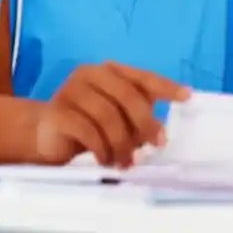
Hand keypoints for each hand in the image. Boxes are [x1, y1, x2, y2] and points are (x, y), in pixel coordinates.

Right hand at [33, 62, 188, 168]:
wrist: (45, 134)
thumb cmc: (88, 124)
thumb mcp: (117, 119)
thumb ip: (137, 118)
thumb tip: (159, 133)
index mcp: (110, 71)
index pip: (142, 76)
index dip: (166, 87)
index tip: (187, 97)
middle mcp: (91, 74)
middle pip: (126, 95)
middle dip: (145, 123)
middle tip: (156, 145)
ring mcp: (71, 90)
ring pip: (107, 114)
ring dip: (122, 143)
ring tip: (126, 162)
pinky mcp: (57, 111)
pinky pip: (87, 130)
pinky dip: (101, 148)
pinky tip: (106, 160)